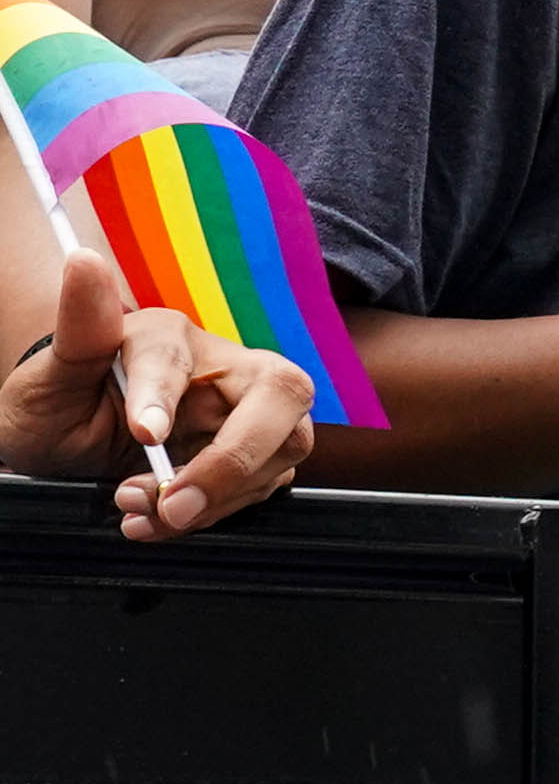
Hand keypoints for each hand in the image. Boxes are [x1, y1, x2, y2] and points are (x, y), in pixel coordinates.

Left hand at [0, 248, 315, 537]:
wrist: (71, 446)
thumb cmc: (61, 406)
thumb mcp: (50, 377)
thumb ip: (79, 328)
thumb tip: (83, 263)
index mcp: (167, 337)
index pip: (179, 358)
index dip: (163, 396)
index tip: (141, 434)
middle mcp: (223, 369)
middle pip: (282, 393)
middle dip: (235, 458)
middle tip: (175, 503)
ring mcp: (247, 414)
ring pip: (283, 449)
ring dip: (219, 497)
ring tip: (147, 513)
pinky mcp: (254, 456)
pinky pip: (261, 488)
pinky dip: (215, 514)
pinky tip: (159, 520)